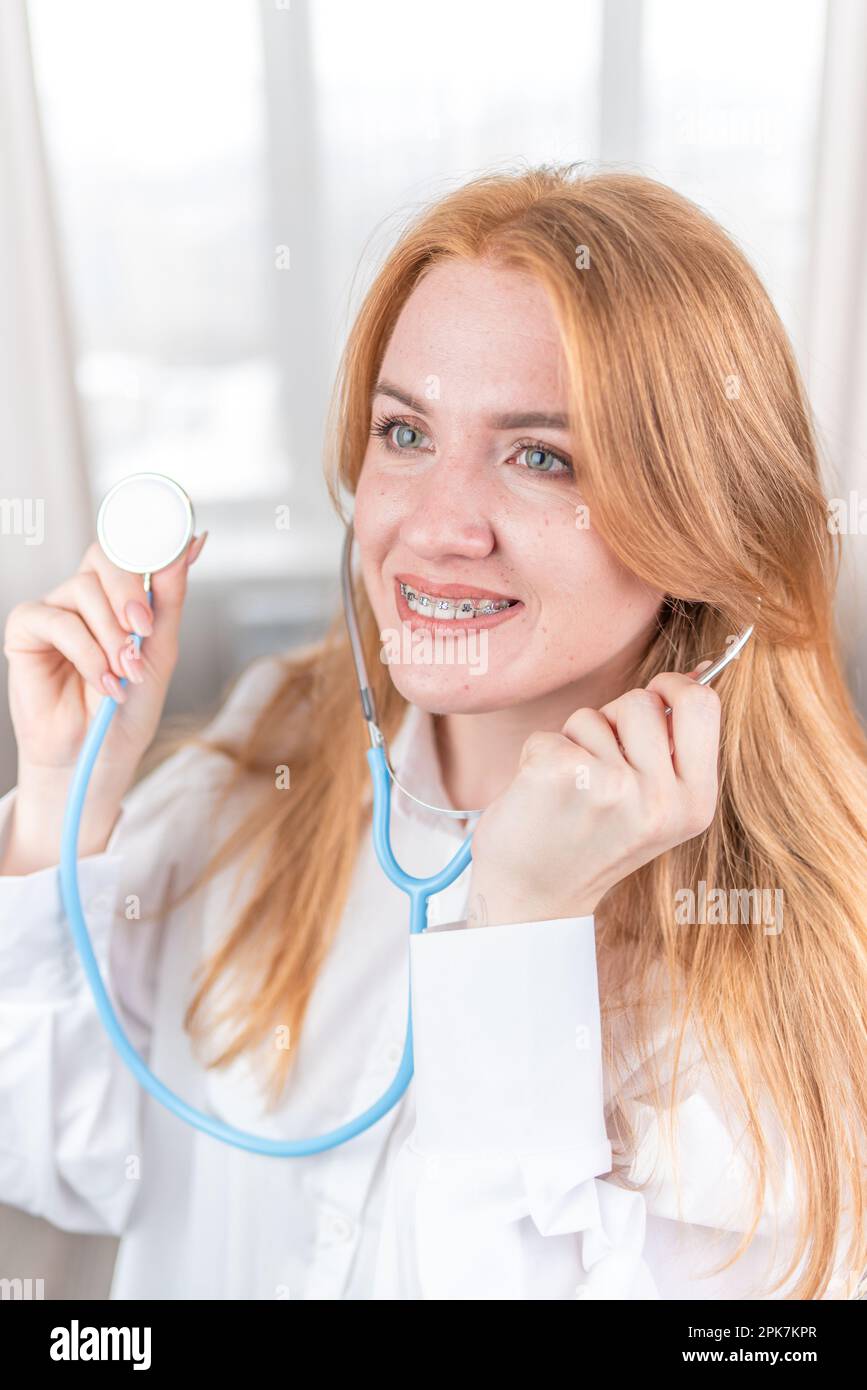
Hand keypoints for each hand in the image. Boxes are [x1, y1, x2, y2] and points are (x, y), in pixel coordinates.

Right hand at [1, 532, 206, 869]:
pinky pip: (57, 621)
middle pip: (104, 557)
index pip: (130, 548)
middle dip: (130, 590)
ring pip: (83, 589)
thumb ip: (170, 596)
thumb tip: (192, 543)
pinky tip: (101, 681)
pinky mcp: (26, 631)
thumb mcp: (161, 649)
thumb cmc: (129, 707)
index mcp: (118, 594)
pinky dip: (86, 652)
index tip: (182, 541)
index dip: (152, 542)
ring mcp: (55, 610)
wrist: (99, 756)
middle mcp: (85, 596)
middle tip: (143, 628)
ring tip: (125, 673)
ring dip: (112, 634)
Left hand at [466, 665, 720, 927]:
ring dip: (574, 741)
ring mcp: (611, 787)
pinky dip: (538, 754)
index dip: (675, 685)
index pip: (703, 704)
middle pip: (642, 701)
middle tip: (597, 768)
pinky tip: (540, 797)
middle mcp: (660, 800)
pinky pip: (549, 733)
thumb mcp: (655, 809)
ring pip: (592, 715)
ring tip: (569, 789)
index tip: (654, 693)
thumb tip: (693, 674)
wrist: (534, 899)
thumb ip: (673, 751)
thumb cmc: (590, 842)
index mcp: (694, 804)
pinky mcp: (562, 775)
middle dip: (613, 720)